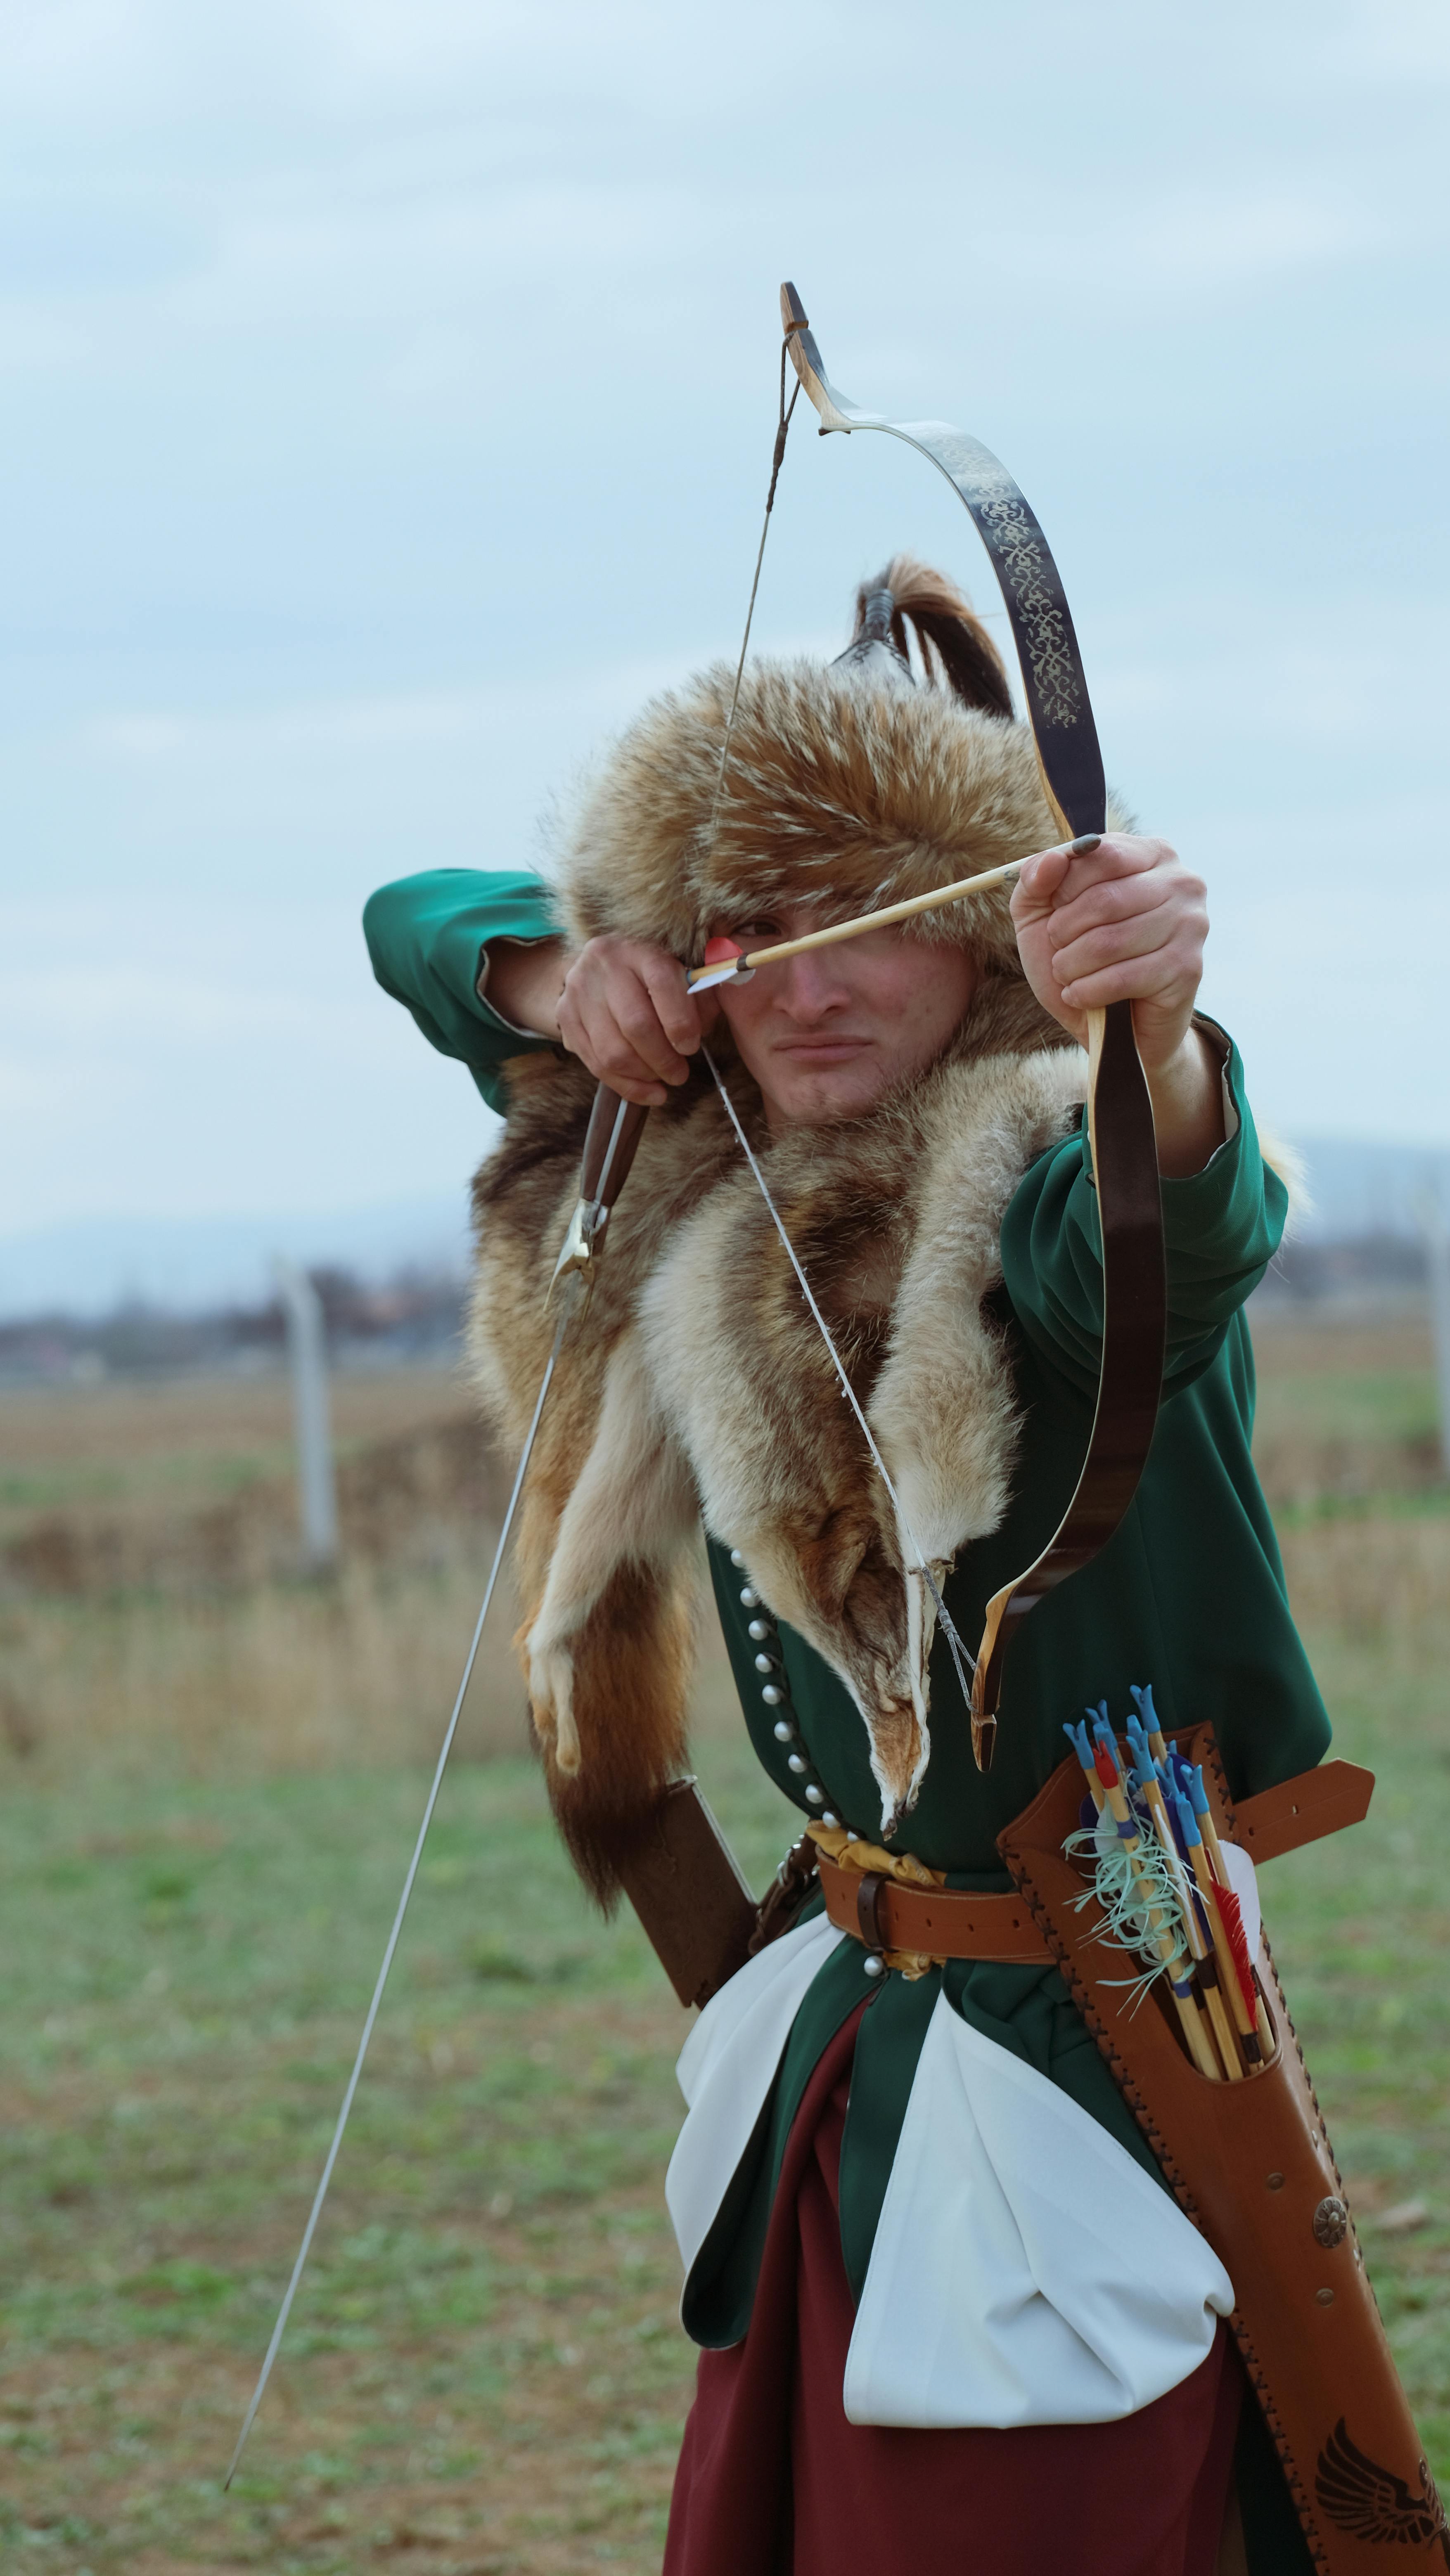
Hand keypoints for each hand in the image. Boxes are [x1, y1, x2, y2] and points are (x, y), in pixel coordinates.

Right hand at [557, 935, 717, 1106]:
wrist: (600, 968)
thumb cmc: (651, 976)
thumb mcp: (680, 975)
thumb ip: (699, 998)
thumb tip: (703, 1028)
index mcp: (639, 948)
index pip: (661, 983)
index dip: (681, 1022)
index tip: (690, 1047)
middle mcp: (603, 964)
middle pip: (635, 1024)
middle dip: (663, 1059)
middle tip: (680, 1074)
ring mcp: (579, 991)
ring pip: (613, 1051)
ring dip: (644, 1075)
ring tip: (663, 1080)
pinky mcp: (565, 1016)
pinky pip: (595, 1065)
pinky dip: (625, 1086)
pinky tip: (646, 1091)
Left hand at [1011, 834, 1207, 1070]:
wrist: (1118, 1026)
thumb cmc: (1082, 957)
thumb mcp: (1043, 912)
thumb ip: (1036, 879)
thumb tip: (1052, 861)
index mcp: (1152, 854)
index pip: (1100, 853)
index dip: (1064, 887)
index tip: (1058, 910)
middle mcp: (1181, 881)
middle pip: (1103, 900)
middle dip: (1064, 932)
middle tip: (1061, 950)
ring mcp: (1190, 924)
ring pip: (1109, 941)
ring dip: (1071, 966)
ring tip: (1069, 975)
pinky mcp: (1187, 968)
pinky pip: (1121, 977)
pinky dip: (1086, 991)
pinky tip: (1081, 995)